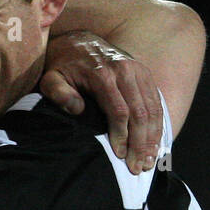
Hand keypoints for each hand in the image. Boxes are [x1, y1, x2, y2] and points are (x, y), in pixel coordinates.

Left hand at [40, 31, 162, 174]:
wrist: (79, 42)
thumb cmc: (63, 67)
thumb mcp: (51, 78)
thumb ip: (59, 93)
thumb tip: (76, 109)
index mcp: (103, 74)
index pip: (119, 111)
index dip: (121, 136)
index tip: (121, 156)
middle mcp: (125, 70)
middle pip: (139, 112)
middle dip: (140, 143)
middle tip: (138, 168)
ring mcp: (138, 70)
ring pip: (152, 108)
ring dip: (153, 137)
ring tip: (149, 161)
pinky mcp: (144, 73)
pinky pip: (156, 101)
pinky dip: (158, 124)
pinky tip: (156, 144)